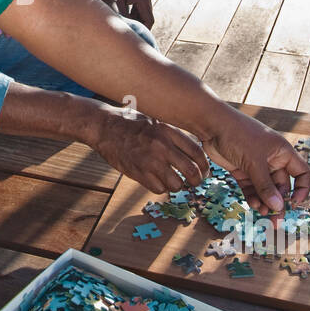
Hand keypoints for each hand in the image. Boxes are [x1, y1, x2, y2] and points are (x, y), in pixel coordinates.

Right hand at [87, 103, 208, 192]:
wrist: (104, 127)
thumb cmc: (131, 123)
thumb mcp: (156, 121)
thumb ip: (173, 134)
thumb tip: (194, 151)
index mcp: (168, 132)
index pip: (197, 153)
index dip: (205, 166)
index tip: (204, 171)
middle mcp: (162, 146)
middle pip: (191, 171)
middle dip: (197, 181)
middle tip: (195, 183)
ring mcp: (149, 161)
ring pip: (176, 184)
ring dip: (178, 186)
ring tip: (175, 182)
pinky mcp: (138, 172)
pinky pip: (159, 189)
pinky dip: (162, 188)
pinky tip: (159, 182)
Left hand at [115, 0, 153, 28]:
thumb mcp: (118, 2)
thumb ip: (124, 16)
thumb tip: (129, 28)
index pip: (149, 20)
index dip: (145, 29)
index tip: (139, 35)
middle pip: (148, 16)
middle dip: (141, 24)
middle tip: (132, 31)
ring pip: (146, 11)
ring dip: (138, 18)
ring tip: (127, 22)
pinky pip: (142, 5)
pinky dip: (136, 12)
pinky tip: (127, 14)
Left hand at [200, 110, 309, 217]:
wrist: (212, 126)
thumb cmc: (238, 135)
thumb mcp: (254, 162)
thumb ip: (265, 186)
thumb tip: (278, 207)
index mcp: (283, 152)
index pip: (301, 173)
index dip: (301, 188)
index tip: (295, 202)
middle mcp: (272, 159)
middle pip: (281, 185)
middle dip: (278, 202)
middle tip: (275, 219)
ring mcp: (256, 165)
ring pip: (265, 189)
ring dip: (265, 202)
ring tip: (262, 213)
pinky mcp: (242, 170)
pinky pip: (251, 188)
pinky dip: (253, 197)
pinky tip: (253, 205)